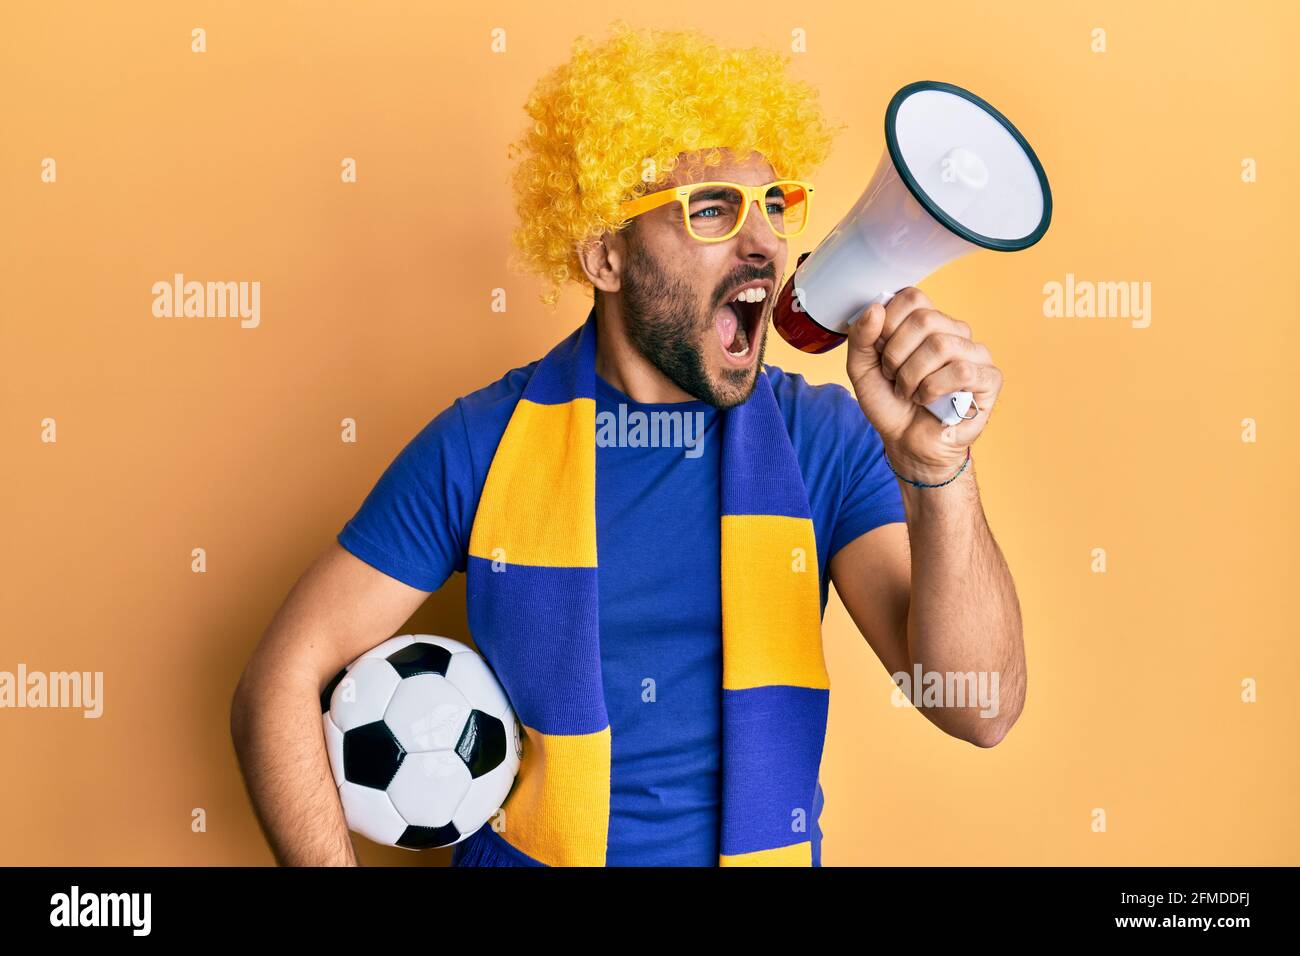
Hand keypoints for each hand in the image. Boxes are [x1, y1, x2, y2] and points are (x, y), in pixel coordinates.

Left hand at [845, 287, 1001, 483]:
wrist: (906, 443)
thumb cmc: (890, 404)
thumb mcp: (862, 369)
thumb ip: (861, 338)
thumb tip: (875, 308)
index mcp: (927, 322)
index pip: (912, 297)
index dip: (888, 324)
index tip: (881, 352)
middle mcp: (954, 331)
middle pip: (924, 319)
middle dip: (897, 355)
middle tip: (894, 377)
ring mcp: (975, 353)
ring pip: (941, 345)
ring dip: (912, 376)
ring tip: (909, 392)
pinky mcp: (989, 378)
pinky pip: (961, 370)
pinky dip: (934, 389)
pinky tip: (928, 400)